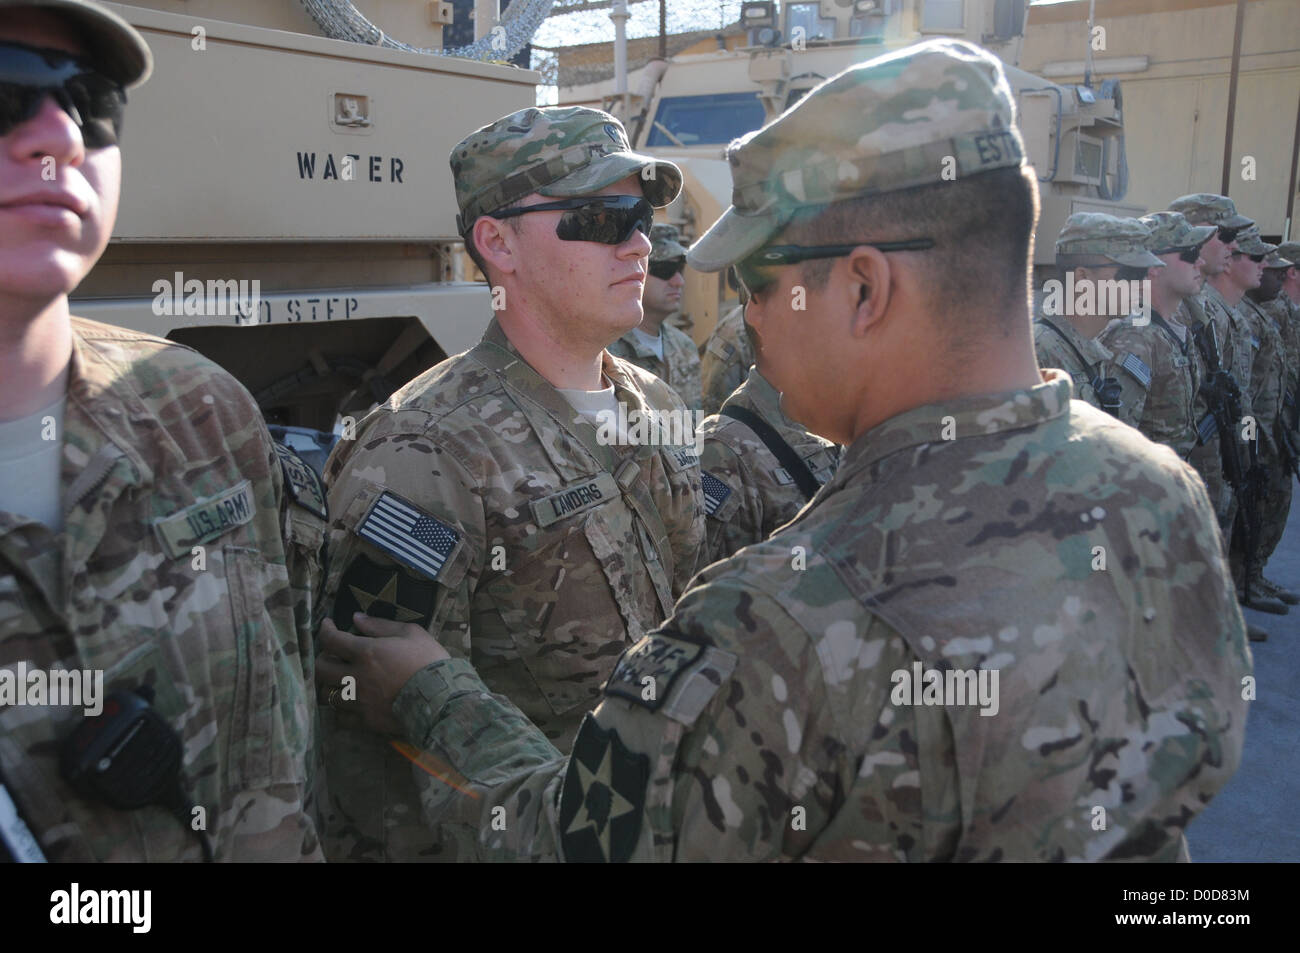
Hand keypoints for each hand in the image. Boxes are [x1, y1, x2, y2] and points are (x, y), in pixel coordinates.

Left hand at [315, 614, 449, 735]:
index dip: (325, 629)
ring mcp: (360, 701)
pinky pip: (341, 718)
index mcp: (366, 653)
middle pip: (320, 669)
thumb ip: (381, 625)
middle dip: (322, 658)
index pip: (331, 639)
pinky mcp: (367, 721)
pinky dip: (341, 709)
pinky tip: (350, 702)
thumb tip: (357, 619)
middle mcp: (357, 677)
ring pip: (327, 694)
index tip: (328, 625)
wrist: (444, 698)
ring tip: (339, 679)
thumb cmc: (430, 661)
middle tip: (332, 654)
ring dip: (330, 684)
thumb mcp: (411, 633)